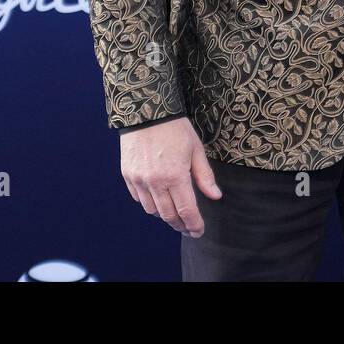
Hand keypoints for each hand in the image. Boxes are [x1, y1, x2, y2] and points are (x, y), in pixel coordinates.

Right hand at [120, 117, 221, 238]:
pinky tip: (158, 199)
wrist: (146, 111)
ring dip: (164, 215)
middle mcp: (155, 182)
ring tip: (175, 214)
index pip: (186, 211)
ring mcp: (139, 180)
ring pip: (152, 210)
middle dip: (180, 225)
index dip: (194, 224)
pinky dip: (149, 203)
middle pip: (168, 215)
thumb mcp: (196, 149)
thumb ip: (204, 176)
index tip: (199, 231)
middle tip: (188, 228)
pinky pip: (139, 198)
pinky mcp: (128, 176)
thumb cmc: (175, 128)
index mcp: (176, 176)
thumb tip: (215, 196)